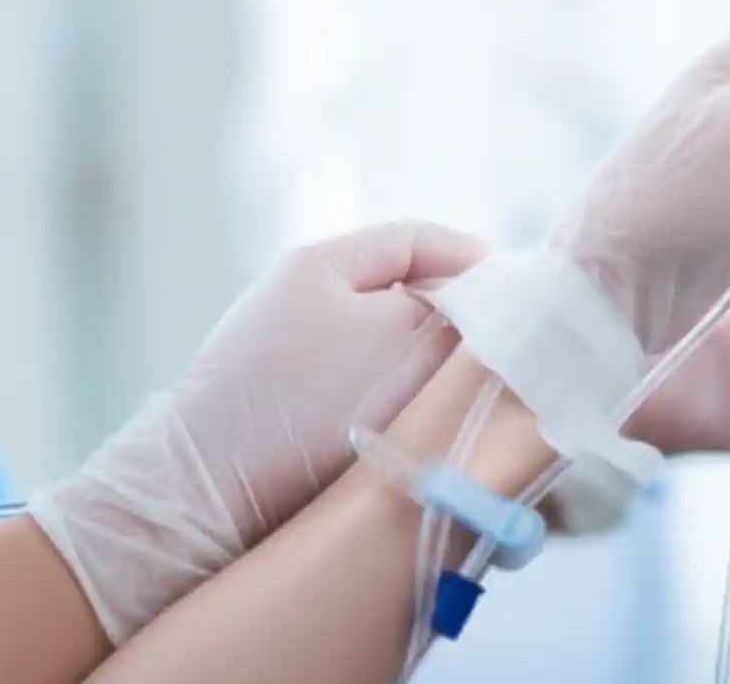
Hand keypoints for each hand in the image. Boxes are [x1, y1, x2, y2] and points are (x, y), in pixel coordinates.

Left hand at [28, 221, 486, 642]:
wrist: (213, 490)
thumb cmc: (306, 400)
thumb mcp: (395, 339)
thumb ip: (450, 315)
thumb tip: (477, 315)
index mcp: (320, 265)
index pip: (414, 240)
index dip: (472, 259)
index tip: (516, 291)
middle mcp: (301, 300)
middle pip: (402, 294)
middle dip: (455, 319)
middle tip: (501, 348)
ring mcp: (291, 355)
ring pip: (387, 348)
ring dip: (428, 369)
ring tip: (468, 395)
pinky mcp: (288, 408)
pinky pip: (362, 389)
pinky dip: (397, 401)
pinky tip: (420, 429)